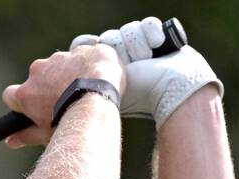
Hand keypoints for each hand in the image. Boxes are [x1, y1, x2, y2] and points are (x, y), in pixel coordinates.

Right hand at [1, 44, 125, 147]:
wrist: (98, 101)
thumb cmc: (70, 121)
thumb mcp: (46, 134)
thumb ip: (26, 135)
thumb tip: (11, 141)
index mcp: (26, 93)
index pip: (11, 95)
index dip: (21, 102)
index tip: (32, 108)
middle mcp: (38, 71)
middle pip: (38, 77)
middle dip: (49, 86)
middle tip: (66, 101)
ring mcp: (59, 58)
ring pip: (61, 64)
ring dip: (69, 74)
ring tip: (86, 90)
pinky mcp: (81, 49)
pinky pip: (83, 55)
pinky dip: (88, 65)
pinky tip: (99, 78)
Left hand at [71, 17, 222, 128]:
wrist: (173, 90)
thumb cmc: (140, 95)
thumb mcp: (105, 89)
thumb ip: (86, 80)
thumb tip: (64, 74)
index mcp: (105, 70)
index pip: (88, 46)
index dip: (92, 45)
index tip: (95, 46)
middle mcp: (121, 57)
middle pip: (110, 38)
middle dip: (122, 50)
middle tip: (132, 63)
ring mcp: (140, 47)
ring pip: (128, 30)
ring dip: (139, 44)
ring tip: (147, 58)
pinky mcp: (157, 37)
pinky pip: (146, 24)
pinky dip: (152, 32)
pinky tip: (158, 44)